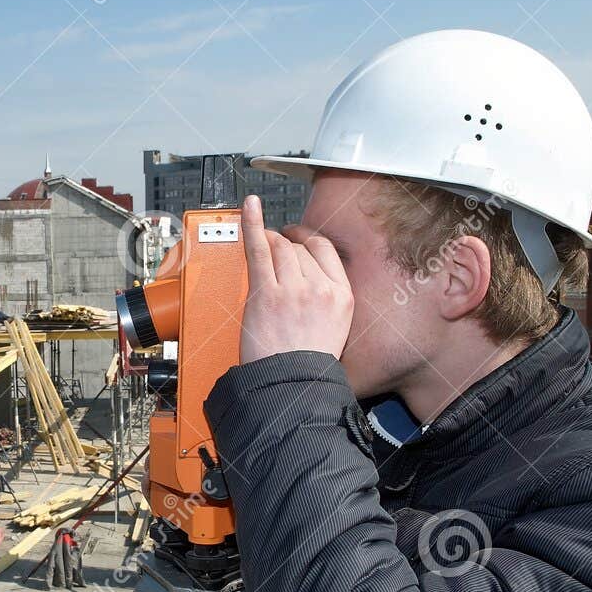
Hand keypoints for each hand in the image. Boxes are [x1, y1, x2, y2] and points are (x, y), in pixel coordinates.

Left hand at [239, 195, 352, 362]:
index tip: (296, 237)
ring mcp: (293, 289)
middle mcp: (320, 288)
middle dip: (283, 244)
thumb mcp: (333, 329)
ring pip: (280, 247)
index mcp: (343, 296)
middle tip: (272, 244)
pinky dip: (252, 223)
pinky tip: (249, 206)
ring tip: (261, 241)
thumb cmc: (304, 365)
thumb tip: (306, 277)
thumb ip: (324, 299)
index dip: (306, 239)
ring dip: (268, 240)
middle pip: (299, 248)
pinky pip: (258, 249)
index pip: (324, 251)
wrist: (290, 385)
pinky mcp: (266, 292)